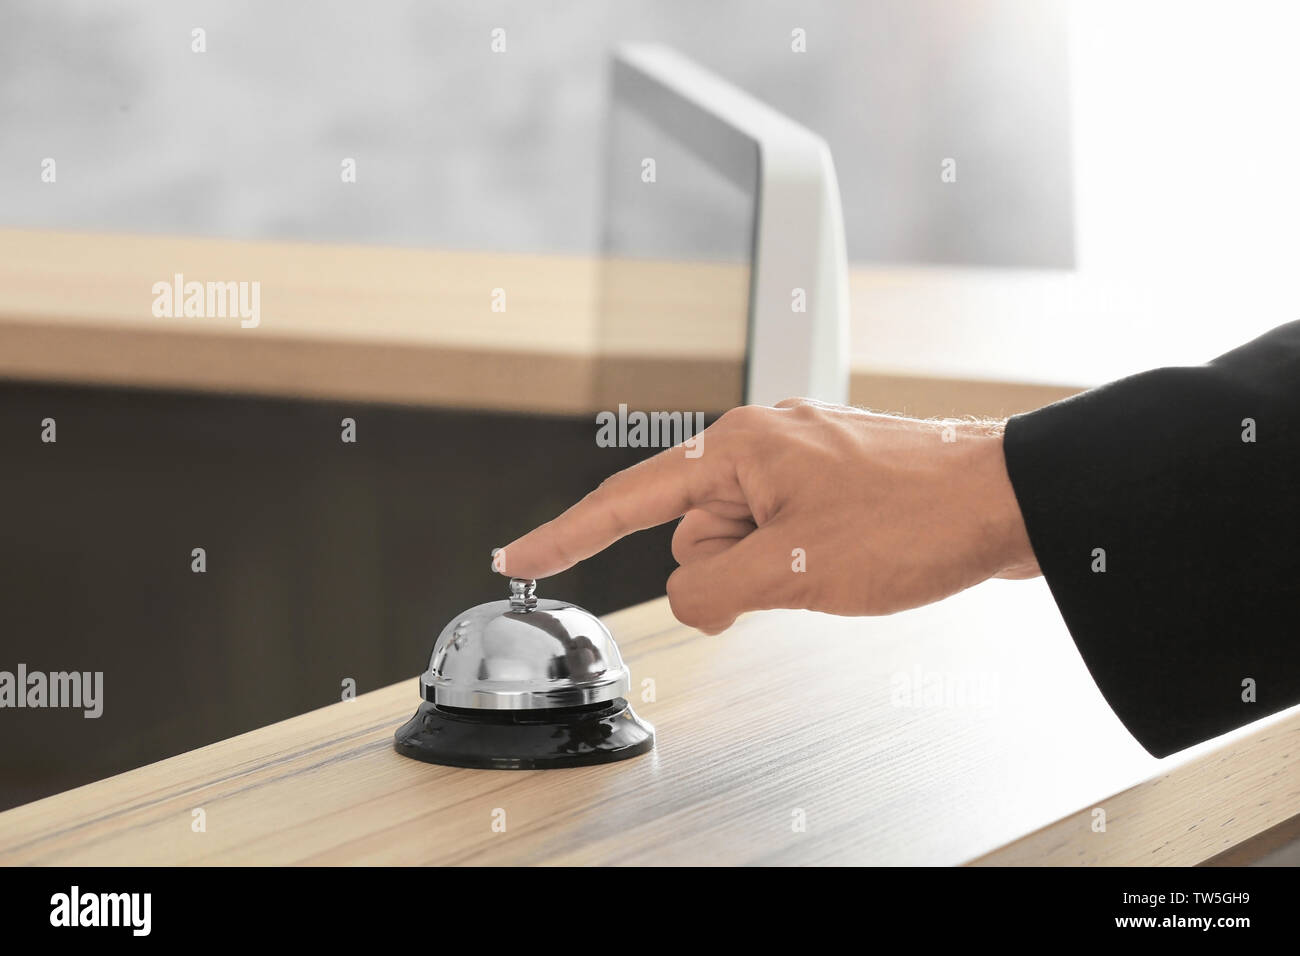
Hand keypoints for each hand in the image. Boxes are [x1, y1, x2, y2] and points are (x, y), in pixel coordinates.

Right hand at [497, 398, 1039, 633]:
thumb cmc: (915, 517)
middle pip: (692, 534)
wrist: (1011, 501)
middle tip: (798, 572)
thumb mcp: (792, 569)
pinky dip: (800, 563)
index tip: (517, 555)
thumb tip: (689, 597)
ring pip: (741, 543)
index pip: (626, 500)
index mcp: (736, 446)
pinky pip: (783, 536)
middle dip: (729, 572)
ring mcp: (800, 460)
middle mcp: (761, 441)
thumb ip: (711, 590)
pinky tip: (850, 559)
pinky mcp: (832, 482)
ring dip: (773, 571)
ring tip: (840, 562)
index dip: (565, 535)